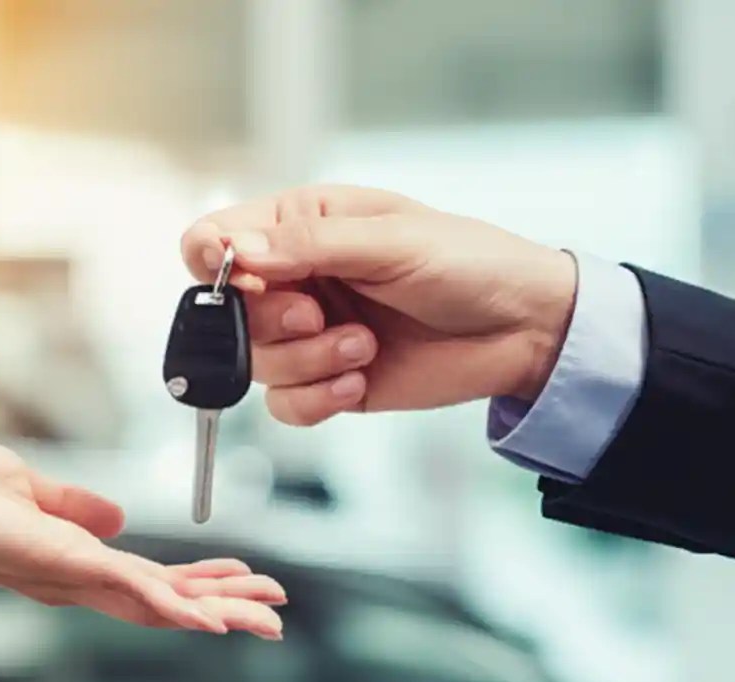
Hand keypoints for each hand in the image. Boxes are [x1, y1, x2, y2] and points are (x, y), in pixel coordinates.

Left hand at [0, 431, 284, 638]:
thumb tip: (118, 516)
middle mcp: (70, 574)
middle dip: (222, 606)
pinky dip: (167, 603)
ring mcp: (62, 571)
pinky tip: (206, 615)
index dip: (199, 584)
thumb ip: (72, 506)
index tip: (245, 582)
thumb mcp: (23, 488)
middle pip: (161, 596)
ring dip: (212, 610)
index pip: (148, 576)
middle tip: (276, 614)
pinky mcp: (51, 560)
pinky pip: (120, 584)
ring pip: (151, 597)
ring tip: (264, 620)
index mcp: (68, 556)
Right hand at [180, 185, 577, 425]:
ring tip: (364, 346)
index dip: (211, 261)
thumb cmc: (468, 263)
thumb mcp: (392, 240)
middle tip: (319, 317)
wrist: (523, 330)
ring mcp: (307, 333)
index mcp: (300, 225)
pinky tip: (360, 380)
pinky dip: (316, 399)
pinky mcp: (327, 380)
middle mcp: (294, 278)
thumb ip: (310, 245)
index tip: (238, 279)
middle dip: (270, 322)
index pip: (214, 238)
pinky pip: (284, 404)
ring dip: (307, 361)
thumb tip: (237, 251)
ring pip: (254, 362)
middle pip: (224, 312)